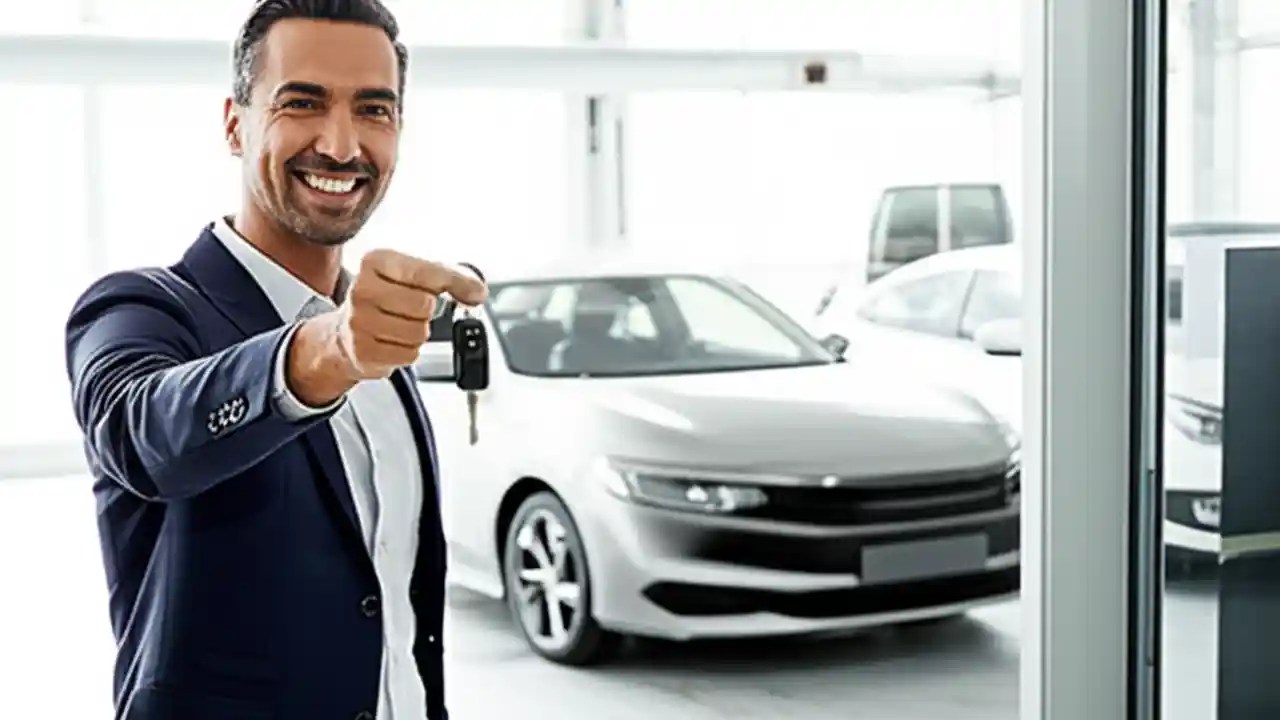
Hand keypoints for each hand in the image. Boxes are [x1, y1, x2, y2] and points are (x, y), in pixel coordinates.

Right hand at [286, 250, 487, 404]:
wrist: (344, 332)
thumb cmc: (386, 298)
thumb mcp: (414, 276)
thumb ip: (450, 278)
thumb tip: (476, 292)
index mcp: (376, 261)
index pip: (427, 271)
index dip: (457, 282)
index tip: (475, 291)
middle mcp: (362, 289)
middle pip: (425, 305)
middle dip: (429, 311)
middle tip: (415, 308)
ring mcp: (359, 321)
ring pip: (419, 332)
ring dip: (419, 332)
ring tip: (401, 324)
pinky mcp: (363, 351)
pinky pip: (409, 354)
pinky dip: (409, 350)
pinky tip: (393, 340)